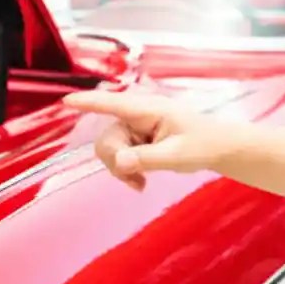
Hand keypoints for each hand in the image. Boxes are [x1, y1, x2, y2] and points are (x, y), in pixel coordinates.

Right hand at [63, 91, 226, 190]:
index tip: (66, 101)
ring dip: (120, 169)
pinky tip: (139, 181)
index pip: (113, 103)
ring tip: (141, 182)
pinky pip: (118, 155)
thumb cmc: (202, 144)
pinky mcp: (136, 139)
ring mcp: (135, 127)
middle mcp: (137, 115)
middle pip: (107, 138)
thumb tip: (118, 162)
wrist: (218, 148)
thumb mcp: (177, 155)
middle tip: (134, 179)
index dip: (88, 102)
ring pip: (109, 150)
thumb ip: (147, 158)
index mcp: (148, 109)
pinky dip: (125, 170)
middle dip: (114, 161)